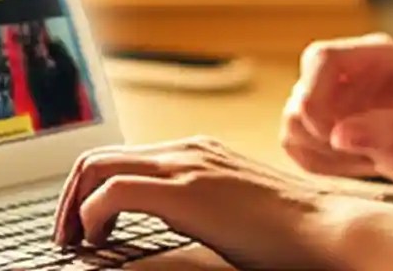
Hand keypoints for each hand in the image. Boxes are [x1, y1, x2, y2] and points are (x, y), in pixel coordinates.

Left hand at [53, 136, 362, 269]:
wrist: (325, 228)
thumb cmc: (291, 231)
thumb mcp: (236, 208)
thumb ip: (205, 204)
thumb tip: (181, 223)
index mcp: (197, 151)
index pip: (124, 156)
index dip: (91, 190)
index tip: (83, 227)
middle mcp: (186, 149)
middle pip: (99, 157)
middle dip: (69, 197)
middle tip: (67, 238)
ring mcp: (185, 166)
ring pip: (96, 167)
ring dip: (72, 207)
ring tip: (75, 244)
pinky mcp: (185, 191)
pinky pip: (111, 193)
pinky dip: (91, 217)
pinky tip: (98, 243)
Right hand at [281, 33, 392, 191]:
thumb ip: (392, 128)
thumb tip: (339, 134)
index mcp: (375, 57)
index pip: (320, 59)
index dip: (315, 96)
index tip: (334, 136)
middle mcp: (349, 73)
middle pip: (299, 95)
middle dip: (317, 133)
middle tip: (358, 156)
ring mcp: (337, 100)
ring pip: (292, 122)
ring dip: (318, 151)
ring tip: (364, 162)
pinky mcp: (331, 126)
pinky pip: (299, 145)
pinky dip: (317, 163)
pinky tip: (356, 167)